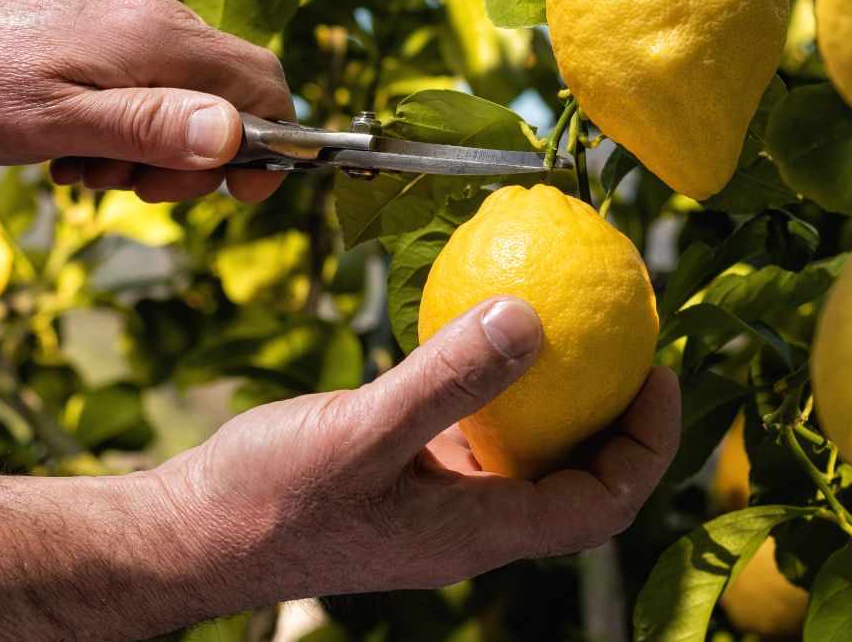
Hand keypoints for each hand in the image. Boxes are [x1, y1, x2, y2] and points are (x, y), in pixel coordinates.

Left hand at [0, 0, 293, 202]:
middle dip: (185, 155)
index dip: (270, 145)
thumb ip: (149, 128)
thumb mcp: (55, 124)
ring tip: (73, 165)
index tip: (237, 193)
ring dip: (142, 141)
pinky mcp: (92, 5)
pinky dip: (116, 113)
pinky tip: (61, 136)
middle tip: (120, 188)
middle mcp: (152, 8)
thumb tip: (235, 136)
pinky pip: (136, 67)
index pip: (263, 85)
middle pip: (221, 92)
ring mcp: (122, 2)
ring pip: (174, 85)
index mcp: (156, 37)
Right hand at [153, 296, 680, 599]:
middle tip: (622, 337)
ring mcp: (428, 498)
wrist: (194, 532)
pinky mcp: (394, 473)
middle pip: (571, 476)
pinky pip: (460, 427)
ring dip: (548, 396)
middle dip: (610, 414)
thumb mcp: (361, 432)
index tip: (658, 368)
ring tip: (559, 325)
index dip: (646, 443)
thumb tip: (534, 318)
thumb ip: (446, 380)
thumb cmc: (269, 499)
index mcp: (475, 530)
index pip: (599, 502)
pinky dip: (481, 385)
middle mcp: (464, 520)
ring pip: (516, 450)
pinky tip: (468, 333)